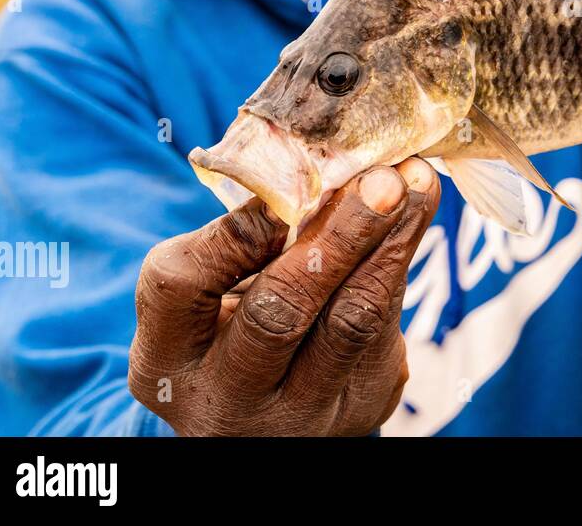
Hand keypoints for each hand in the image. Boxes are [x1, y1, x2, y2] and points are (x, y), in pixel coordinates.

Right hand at [129, 158, 439, 435]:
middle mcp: (226, 399)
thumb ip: (242, 244)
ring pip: (352, 320)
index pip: (183, 286)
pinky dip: (400, 261)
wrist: (272, 414)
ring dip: (390, 241)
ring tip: (415, 183)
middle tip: (380, 178)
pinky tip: (414, 216)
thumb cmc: (228, 325)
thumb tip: (318, 168)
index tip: (288, 185)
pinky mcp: (361, 406)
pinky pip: (385, 326)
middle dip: (338, 236)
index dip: (236, 231)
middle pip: (280, 311)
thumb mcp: (209, 294)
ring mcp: (299, 414)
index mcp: (166, 359)